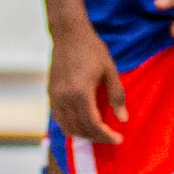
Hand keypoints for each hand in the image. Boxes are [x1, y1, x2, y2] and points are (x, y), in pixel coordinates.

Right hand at [47, 23, 126, 144]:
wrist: (69, 34)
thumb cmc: (92, 49)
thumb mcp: (110, 71)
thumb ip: (117, 96)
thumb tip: (123, 119)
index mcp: (81, 93)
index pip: (93, 124)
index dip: (106, 136)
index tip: (118, 140)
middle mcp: (64, 98)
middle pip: (80, 129)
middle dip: (96, 137)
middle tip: (111, 138)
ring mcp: (55, 96)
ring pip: (67, 127)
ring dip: (83, 134)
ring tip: (98, 133)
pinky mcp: (51, 93)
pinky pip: (59, 118)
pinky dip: (71, 126)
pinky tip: (83, 124)